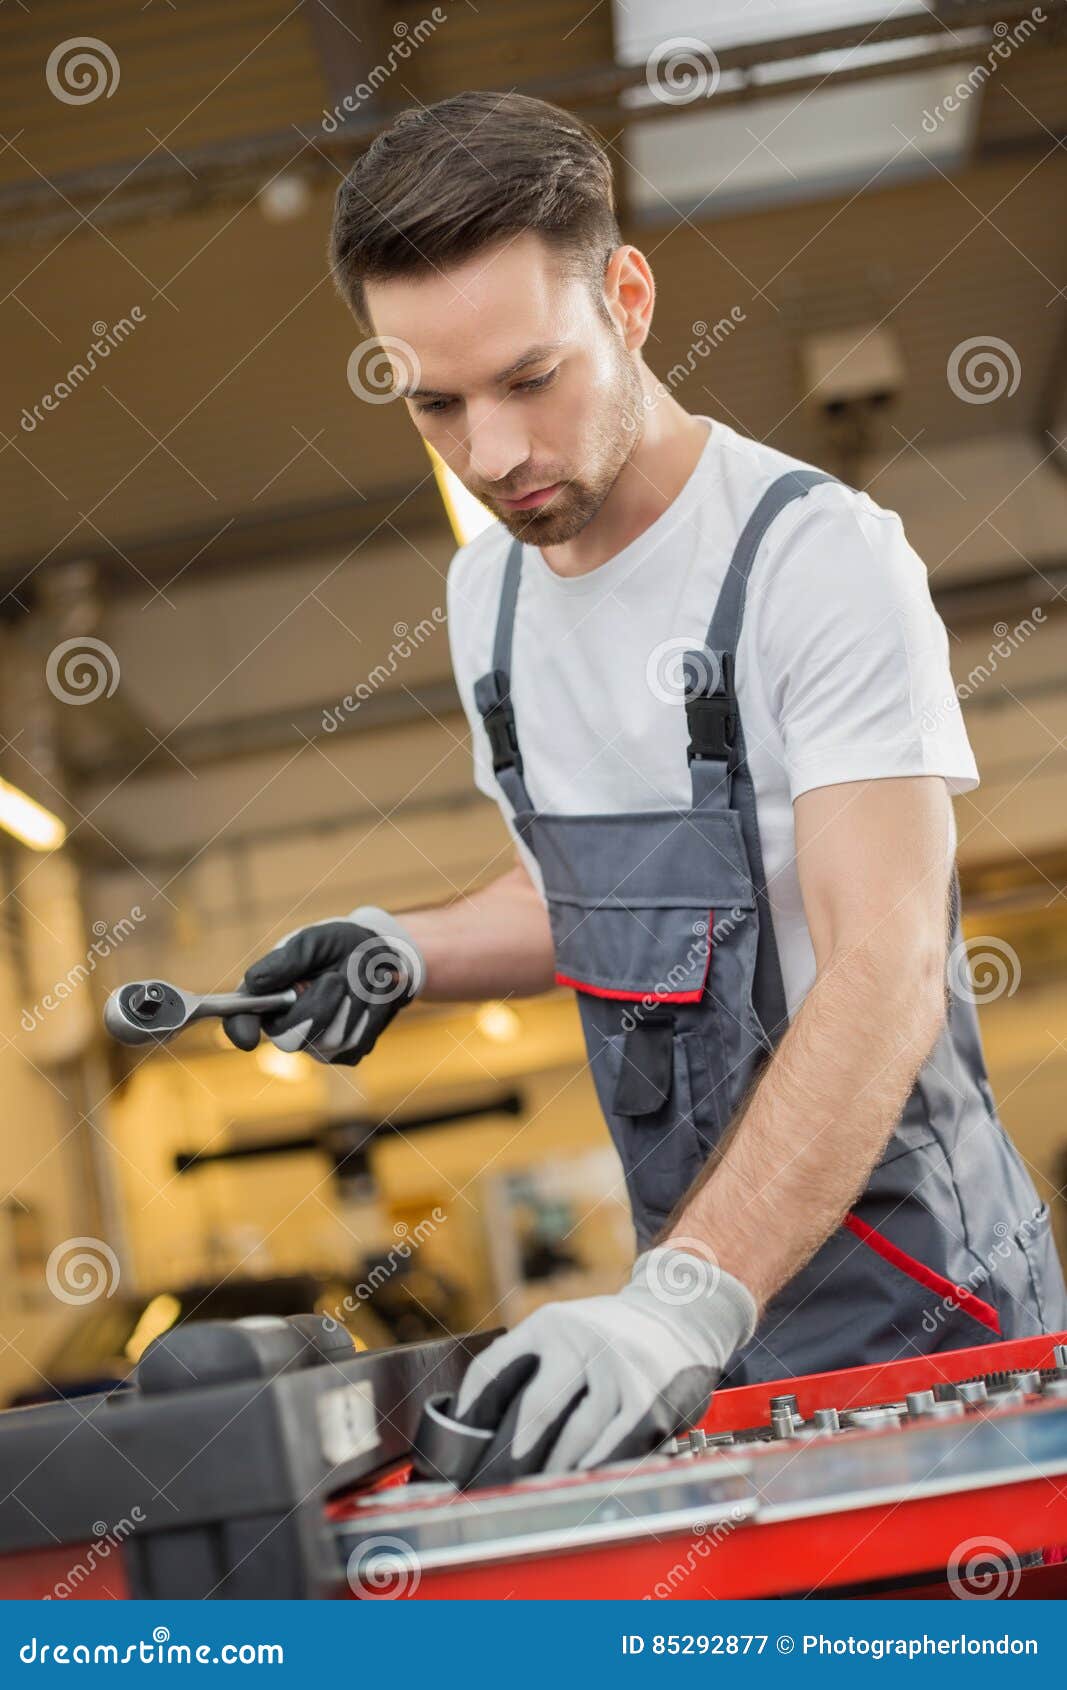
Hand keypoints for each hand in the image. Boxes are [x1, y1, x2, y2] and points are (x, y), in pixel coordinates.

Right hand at [222, 905, 423, 1064]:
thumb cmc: (338, 946)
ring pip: (333, 1039)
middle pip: (292, 1039)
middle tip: (336, 979)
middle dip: (318, 1007)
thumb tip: (254, 981)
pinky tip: (371, 995)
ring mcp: (318, 1046)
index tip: (248, 1036)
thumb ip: (286, 961)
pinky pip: (359, 1041)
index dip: (240, 1030)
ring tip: (357, 977)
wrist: (380, 956)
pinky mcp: (348, 1053)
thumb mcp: (313, 942)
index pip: (241, 1021)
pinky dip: (370, 1012)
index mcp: (267, 997)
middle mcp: (287, 1027)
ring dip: (352, 1002)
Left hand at [448, 1247, 755, 1485]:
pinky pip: (615, 1447)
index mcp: (549, 1324)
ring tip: (529, 1499)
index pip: (494, 1369)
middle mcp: (583, 1341)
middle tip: (489, 1489)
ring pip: (577, 1436)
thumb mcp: (562, 1329)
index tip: (457, 1452)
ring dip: (551, 1473)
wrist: (680, 1312)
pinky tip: (577, 1486)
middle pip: (535, 1409)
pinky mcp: (650, 1400)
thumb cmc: (608, 1335)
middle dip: (508, 1458)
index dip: (470, 1416)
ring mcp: (620, 1370)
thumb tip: (475, 1427)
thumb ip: (525, 1365)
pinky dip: (592, 1471)